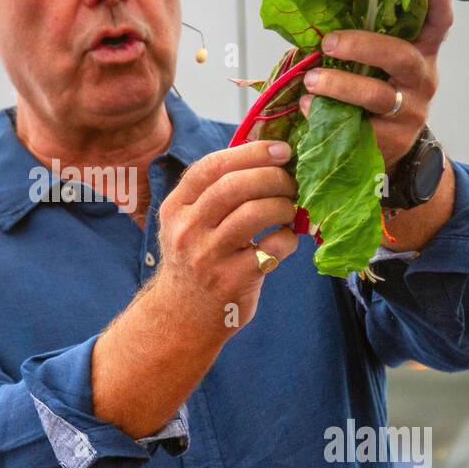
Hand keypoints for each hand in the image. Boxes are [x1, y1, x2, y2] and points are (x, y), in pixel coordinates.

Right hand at [153, 139, 299, 330]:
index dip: (251, 152)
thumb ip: (214, 193)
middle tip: (292, 182)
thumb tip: (267, 156)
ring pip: (254, 213)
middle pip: (234, 186)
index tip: (281, 150)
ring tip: (290, 209)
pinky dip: (289, 239)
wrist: (183, 317)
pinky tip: (287, 239)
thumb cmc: (195, 260)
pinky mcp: (232, 280)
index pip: (211, 167)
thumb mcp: (188, 224)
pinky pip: (273, 248)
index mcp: (176, 208)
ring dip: (283, 205)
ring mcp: (208, 257)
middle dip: (273, 177)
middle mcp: (187, 230)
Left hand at [296, 0, 453, 172]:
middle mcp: (422, 79)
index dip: (438, 0)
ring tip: (310, 80)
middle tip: (328, 42)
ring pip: (378, 95)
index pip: (439, 23)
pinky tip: (308, 108)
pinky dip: (329, 115)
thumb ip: (366, 42)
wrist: (388, 146)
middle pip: (402, 57)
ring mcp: (410, 112)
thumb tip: (318, 12)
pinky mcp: (391, 140)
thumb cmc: (376, 91)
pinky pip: (360, 127)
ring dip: (340, 85)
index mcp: (421, 52)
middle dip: (362, 46)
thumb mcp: (380, 64)